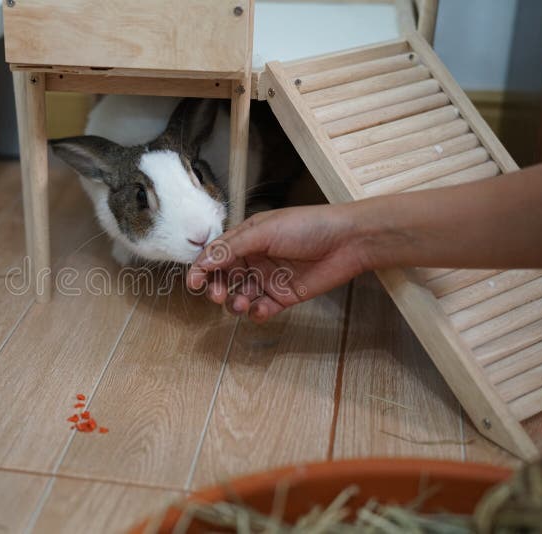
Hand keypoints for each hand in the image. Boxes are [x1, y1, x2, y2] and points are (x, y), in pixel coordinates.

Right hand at [186, 205, 367, 322]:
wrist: (348, 242)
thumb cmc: (308, 226)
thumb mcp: (264, 232)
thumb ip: (232, 248)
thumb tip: (203, 261)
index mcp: (247, 238)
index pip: (216, 255)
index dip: (203, 268)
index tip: (193, 282)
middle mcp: (255, 258)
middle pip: (225, 278)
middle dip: (217, 288)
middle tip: (219, 295)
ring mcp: (269, 278)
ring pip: (240, 296)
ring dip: (235, 303)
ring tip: (240, 303)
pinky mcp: (284, 296)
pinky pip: (262, 308)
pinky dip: (257, 312)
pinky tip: (261, 309)